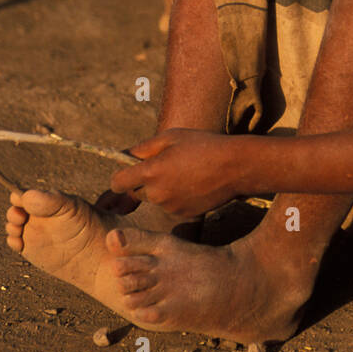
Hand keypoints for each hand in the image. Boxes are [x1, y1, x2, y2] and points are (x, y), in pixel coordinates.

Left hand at [111, 128, 240, 218]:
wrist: (235, 167)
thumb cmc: (203, 145)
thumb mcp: (171, 136)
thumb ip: (143, 148)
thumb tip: (124, 156)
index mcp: (150, 171)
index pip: (117, 183)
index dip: (121, 177)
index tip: (129, 172)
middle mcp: (157, 193)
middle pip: (136, 192)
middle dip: (143, 182)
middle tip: (163, 168)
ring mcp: (170, 206)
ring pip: (155, 199)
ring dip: (160, 190)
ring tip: (183, 174)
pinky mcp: (183, 214)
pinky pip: (170, 206)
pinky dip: (175, 198)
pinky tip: (192, 185)